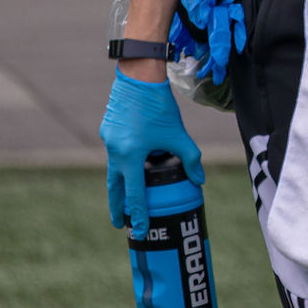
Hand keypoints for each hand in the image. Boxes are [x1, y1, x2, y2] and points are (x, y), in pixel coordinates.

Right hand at [100, 70, 203, 235]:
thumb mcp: (177, 133)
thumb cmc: (159, 106)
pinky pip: (115, 154)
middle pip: (114, 188)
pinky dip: (122, 164)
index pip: (134, 194)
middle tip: (122, 225)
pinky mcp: (107, 132)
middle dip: (118, 208)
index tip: (140, 230)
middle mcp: (114, 152)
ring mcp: (108, 142)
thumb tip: (199, 180)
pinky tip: (133, 164)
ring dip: (119, 187)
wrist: (139, 77)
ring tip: (125, 202)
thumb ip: (190, 158)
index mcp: (131, 156)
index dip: (138, 214)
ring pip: (113, 171)